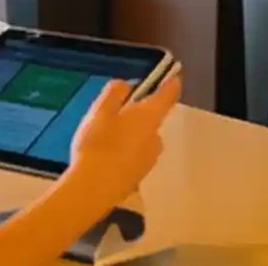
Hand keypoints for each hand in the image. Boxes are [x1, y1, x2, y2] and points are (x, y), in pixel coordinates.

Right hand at [69, 65, 182, 206]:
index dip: (171, 84)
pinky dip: (125, 152)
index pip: (169, 95)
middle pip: (152, 119)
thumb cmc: (98, 143)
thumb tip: (127, 85)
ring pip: (144, 139)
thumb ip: (115, 92)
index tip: (173, 77)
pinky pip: (135, 156)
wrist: (94, 189)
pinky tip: (106, 157)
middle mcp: (156, 137)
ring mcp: (150, 159)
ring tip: (106, 138)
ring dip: (131, 134)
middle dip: (139, 114)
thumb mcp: (100, 111)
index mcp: (149, 117)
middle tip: (115, 113)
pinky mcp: (139, 176)